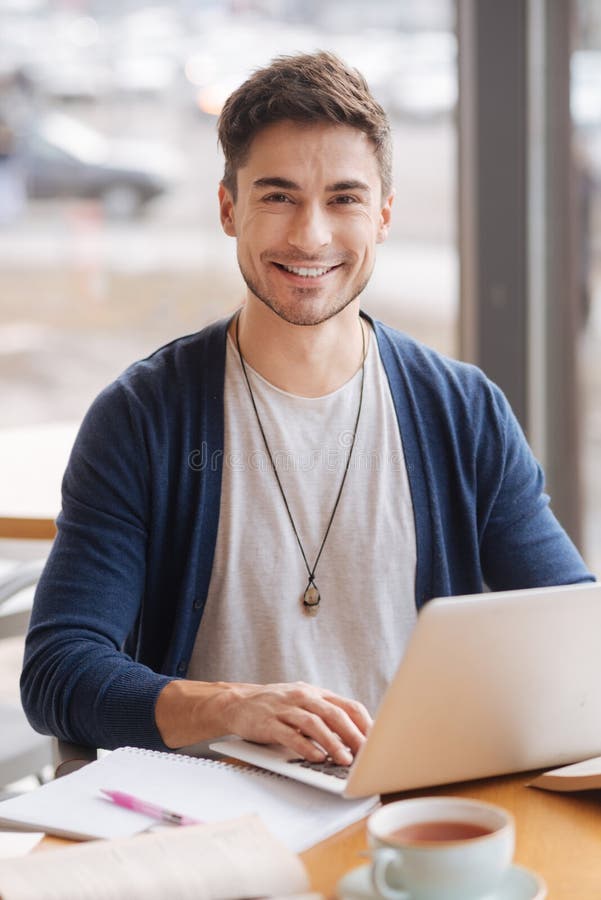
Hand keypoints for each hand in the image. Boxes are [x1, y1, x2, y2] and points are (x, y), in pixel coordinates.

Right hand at [221, 680, 371, 765]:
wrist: (237, 703)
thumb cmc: (276, 707)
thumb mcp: (303, 703)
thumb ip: (326, 715)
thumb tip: (357, 737)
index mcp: (316, 693)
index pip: (348, 706)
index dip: (365, 725)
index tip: (378, 743)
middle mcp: (303, 697)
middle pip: (335, 714)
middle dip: (353, 735)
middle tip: (366, 754)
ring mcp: (286, 708)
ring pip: (315, 724)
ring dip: (332, 743)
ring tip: (344, 760)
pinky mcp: (269, 722)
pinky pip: (290, 735)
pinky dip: (305, 747)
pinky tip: (316, 757)